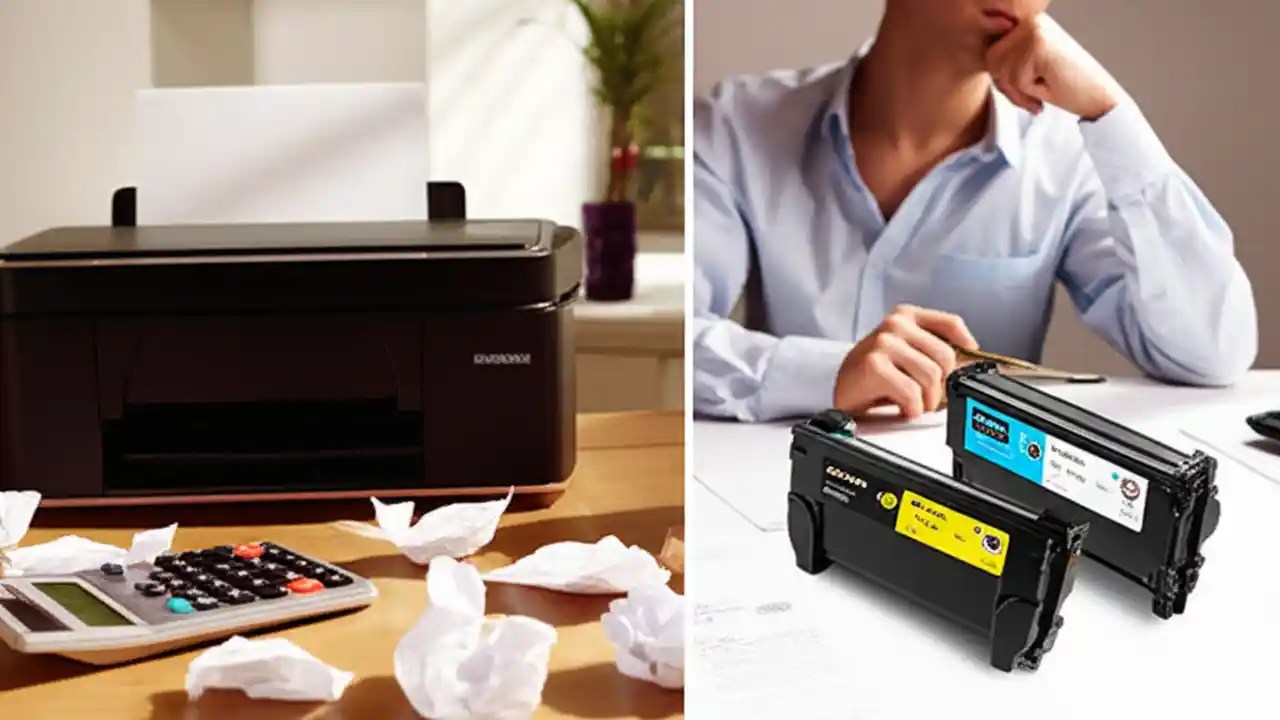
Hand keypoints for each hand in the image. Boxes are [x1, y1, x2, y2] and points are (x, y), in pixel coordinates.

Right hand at [833, 305, 978, 419]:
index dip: (966, 346)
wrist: (841, 389)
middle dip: (942, 384)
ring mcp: (884, 343)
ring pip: (931, 376)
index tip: (967, 362)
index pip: (951, 324)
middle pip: (946, 356)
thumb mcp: (906, 352)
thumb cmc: (873, 374)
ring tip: (913, 403)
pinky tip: (901, 408)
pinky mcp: (874, 366)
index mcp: (906, 316)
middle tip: (929, 396)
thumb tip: (969, 364)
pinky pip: (912, 393)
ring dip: (927, 400)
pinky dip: (911, 408)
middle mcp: (895, 324)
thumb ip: (933, 351)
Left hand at [986, 14, 1122, 120]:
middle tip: (1034, 94)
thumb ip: (1007, 60)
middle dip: (1009, 86)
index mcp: (1028, 24)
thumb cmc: (1064, 85)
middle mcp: (1031, 21)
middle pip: (991, 61)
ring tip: (1046, 87)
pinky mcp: (1039, 45)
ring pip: (1001, 71)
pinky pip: (1016, 79)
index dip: (1004, 79)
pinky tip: (1051, 86)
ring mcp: (1035, 30)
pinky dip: (1030, 92)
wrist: (1098, 96)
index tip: (1027, 87)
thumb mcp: (1029, 69)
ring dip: (1020, 90)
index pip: (992, 53)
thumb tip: (982, 59)